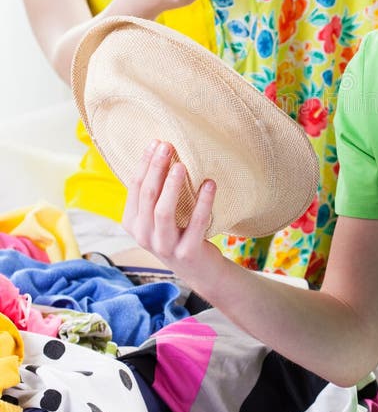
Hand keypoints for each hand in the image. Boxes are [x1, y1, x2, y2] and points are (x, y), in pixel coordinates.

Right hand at [122, 140, 220, 284]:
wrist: (201, 270)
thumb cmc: (179, 233)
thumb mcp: (160, 216)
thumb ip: (155, 192)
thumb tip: (160, 151)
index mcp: (133, 223)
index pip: (135, 187)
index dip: (145, 163)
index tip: (156, 142)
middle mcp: (144, 236)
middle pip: (147, 196)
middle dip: (156, 168)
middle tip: (167, 146)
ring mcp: (164, 247)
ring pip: (163, 212)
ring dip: (173, 186)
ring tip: (182, 165)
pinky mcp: (187, 253)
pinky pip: (195, 224)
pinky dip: (203, 202)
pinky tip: (210, 183)